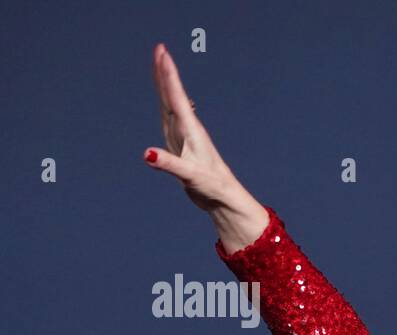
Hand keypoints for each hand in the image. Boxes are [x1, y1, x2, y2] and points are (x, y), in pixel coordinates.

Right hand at [143, 42, 267, 250]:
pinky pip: (169, 119)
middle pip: (172, 95)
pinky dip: (164, 105)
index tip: (162, 51)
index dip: (168, 74)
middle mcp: (188, 130)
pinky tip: (163, 100)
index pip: (176, 97)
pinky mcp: (181, 146)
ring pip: (170, 105)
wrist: (224, 199)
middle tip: (159, 49)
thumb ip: (169, 164)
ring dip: (164, 85)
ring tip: (159, 66)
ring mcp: (184, 137)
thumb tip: (147, 154)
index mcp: (191, 131)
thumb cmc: (213, 188)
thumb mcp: (190, 176)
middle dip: (165, 72)